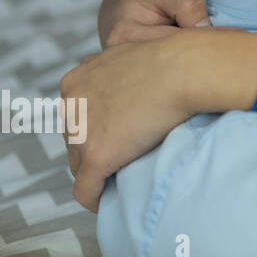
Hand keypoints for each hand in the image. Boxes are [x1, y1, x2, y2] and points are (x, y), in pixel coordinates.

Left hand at [61, 27, 256, 211]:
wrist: (187, 68)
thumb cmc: (178, 57)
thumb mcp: (139, 54)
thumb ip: (128, 72)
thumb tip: (147, 83)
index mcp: (77, 80)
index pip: (78, 114)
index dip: (99, 126)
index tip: (122, 134)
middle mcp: (70, 105)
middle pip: (74, 139)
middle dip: (96, 149)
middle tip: (127, 157)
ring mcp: (80, 131)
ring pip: (78, 166)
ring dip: (99, 173)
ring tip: (122, 179)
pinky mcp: (95, 155)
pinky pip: (86, 190)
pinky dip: (96, 199)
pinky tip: (110, 202)